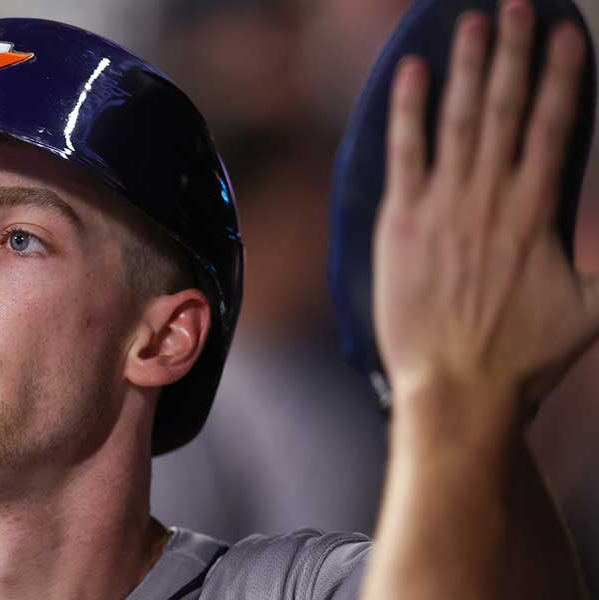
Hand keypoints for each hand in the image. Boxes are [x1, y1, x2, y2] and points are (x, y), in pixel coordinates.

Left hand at [374, 1, 596, 424]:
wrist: (455, 386)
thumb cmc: (524, 355)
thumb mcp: (595, 308)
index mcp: (537, 212)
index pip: (554, 125)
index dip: (561, 75)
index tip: (565, 33)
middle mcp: (491, 197)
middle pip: (505, 108)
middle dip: (513, 52)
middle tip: (516, 5)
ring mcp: (442, 204)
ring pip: (457, 119)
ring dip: (466, 66)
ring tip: (473, 22)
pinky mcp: (400, 220)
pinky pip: (404, 152)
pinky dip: (408, 109)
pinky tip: (411, 70)